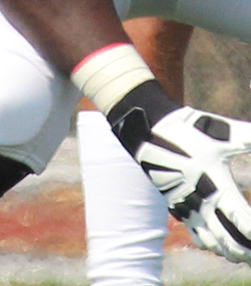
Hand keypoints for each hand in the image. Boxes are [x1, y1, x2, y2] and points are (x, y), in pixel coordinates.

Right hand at [122, 105, 250, 260]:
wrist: (148, 131)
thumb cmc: (188, 131)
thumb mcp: (224, 133)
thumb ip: (249, 137)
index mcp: (217, 185)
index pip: (242, 220)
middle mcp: (202, 201)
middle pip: (226, 239)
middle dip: (244, 251)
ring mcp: (187, 206)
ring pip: (210, 241)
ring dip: (227, 251)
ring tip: (241, 257)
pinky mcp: (177, 206)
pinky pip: (195, 234)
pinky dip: (209, 244)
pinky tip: (218, 246)